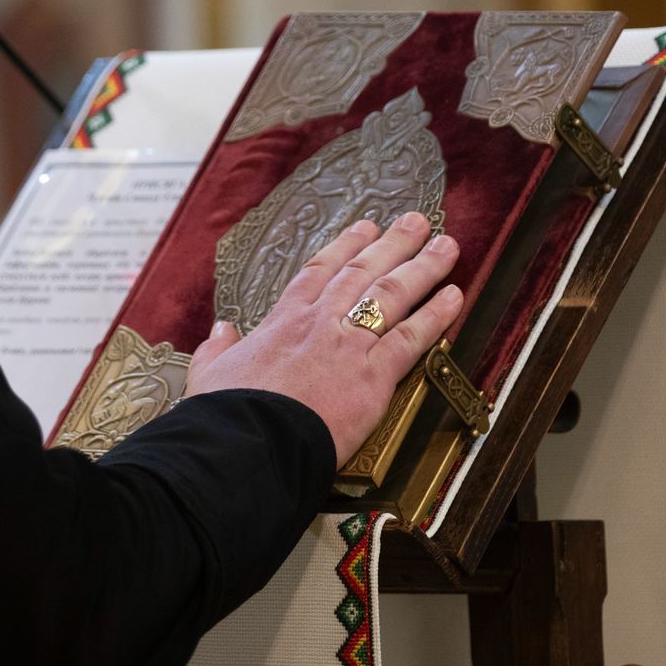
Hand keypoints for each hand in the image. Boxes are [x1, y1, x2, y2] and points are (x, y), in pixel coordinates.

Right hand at [187, 213, 464, 467]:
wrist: (248, 443)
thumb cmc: (227, 412)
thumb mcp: (210, 373)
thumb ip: (218, 348)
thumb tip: (220, 331)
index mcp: (283, 320)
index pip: (320, 271)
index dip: (346, 246)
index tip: (365, 227)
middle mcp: (320, 322)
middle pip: (363, 272)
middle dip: (393, 244)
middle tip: (417, 222)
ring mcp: (348, 345)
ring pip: (392, 294)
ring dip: (423, 267)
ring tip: (447, 245)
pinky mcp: (372, 376)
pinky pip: (412, 338)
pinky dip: (436, 316)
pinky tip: (455, 297)